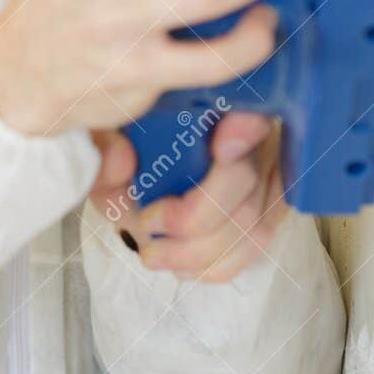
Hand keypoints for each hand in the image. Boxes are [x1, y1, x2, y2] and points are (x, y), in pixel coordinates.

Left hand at [97, 113, 283, 282]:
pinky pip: (252, 248)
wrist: (139, 181)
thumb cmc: (130, 157)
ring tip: (152, 253)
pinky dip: (212, 265)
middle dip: (194, 217)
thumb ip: (105, 146)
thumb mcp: (106, 147)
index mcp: (216, 108)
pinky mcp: (269, 215)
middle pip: (246, 179)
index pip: (250, 109)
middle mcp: (251, 138)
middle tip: (146, 225)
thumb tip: (122, 159)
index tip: (221, 147)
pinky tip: (178, 263)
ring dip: (196, 250)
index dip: (246, 129)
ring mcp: (267, 178)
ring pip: (252, 224)